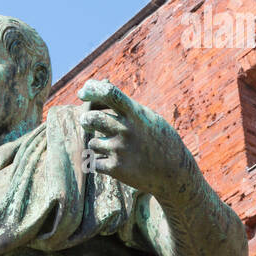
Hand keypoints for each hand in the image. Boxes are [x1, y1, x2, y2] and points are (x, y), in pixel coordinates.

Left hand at [77, 79, 186, 198]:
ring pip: (92, 143)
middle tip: (86, 122)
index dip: (91, 89)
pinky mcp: (116, 169)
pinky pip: (95, 163)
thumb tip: (101, 84)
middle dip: (85, 120)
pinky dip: (101, 163)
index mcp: (135, 113)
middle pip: (92, 118)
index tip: (83, 93)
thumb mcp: (146, 117)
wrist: (173, 172)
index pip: (109, 93)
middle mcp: (126, 129)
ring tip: (112, 148)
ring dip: (97, 145)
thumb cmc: (158, 139)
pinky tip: (115, 163)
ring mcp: (120, 149)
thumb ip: (124, 105)